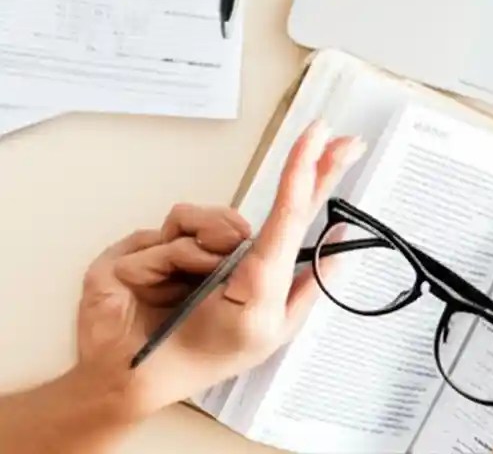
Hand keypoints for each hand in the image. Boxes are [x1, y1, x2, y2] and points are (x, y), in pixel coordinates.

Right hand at [73, 121, 364, 419]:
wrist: (130, 378)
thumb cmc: (201, 353)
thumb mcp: (269, 325)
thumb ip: (305, 284)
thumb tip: (340, 242)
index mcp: (257, 272)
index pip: (296, 219)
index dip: (318, 178)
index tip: (343, 144)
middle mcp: (223, 252)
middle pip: (264, 204)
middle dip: (302, 170)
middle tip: (323, 132)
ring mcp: (181, 244)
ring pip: (213, 218)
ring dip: (208, 253)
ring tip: (192, 288)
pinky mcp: (142, 244)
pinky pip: (170, 231)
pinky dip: (169, 259)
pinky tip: (159, 284)